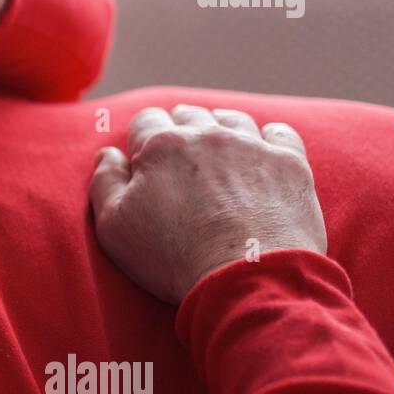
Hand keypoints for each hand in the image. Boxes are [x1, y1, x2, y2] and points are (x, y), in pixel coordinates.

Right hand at [89, 104, 327, 304]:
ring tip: (218, 156)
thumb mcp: (115, 227)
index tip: (145, 162)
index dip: (141, 139)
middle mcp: (208, 135)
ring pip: (231, 119)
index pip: (145, 120)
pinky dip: (267, 140)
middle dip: (180, 131)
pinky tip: (261, 157)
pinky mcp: (289, 164)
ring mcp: (252, 146)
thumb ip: (105, 182)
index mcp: (162, 145)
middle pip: (189, 115)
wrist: (248, 278)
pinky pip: (278, 133)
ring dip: (221, 131)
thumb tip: (108, 153)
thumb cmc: (174, 257)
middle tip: (180, 161)